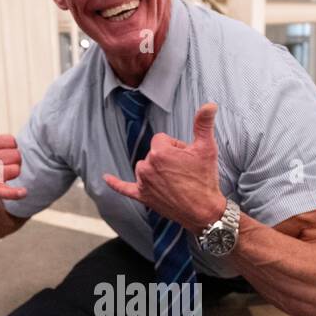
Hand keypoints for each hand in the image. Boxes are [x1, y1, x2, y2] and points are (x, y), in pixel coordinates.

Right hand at [0, 98, 24, 208]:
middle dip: (14, 161)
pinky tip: (23, 192)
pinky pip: (7, 191)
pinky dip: (16, 193)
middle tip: (3, 165)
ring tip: (3, 175)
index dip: (11, 147)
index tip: (1, 152)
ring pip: (16, 170)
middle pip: (16, 155)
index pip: (12, 141)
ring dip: (14, 173)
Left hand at [103, 102, 225, 232]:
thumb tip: (210, 104)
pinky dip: (115, 183)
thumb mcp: (207, 148)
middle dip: (167, 159)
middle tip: (184, 172)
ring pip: (145, 167)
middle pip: (153, 153)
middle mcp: (147, 166)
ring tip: (174, 181)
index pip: (162, 139)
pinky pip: (125, 188)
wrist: (204, 212)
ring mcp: (143, 182)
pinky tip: (106, 178)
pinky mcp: (143, 196)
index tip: (187, 158)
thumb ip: (203, 123)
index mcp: (159, 152)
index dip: (176, 147)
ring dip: (156, 170)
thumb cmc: (205, 179)